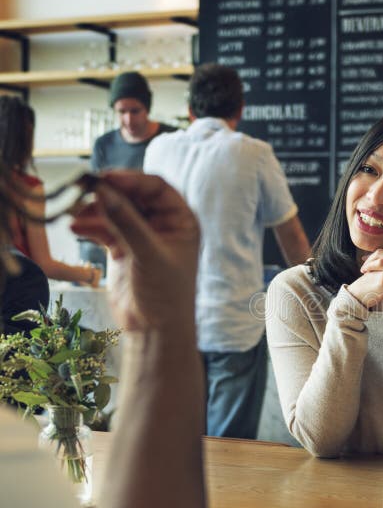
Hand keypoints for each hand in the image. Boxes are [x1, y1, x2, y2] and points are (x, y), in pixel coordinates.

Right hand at [70, 171, 199, 332]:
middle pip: (133, 196)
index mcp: (181, 221)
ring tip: (76, 215)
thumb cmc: (165, 294)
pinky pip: (104, 228)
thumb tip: (103, 191)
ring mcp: (142, 236)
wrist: (154, 329)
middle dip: (109, 194)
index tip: (106, 178)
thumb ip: (126, 222)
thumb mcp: (148, 254)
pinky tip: (75, 228)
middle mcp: (164, 225)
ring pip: (116, 211)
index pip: (157, 188)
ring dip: (95, 211)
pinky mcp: (123, 248)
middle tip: (84, 189)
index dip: (132, 180)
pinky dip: (90, 226)